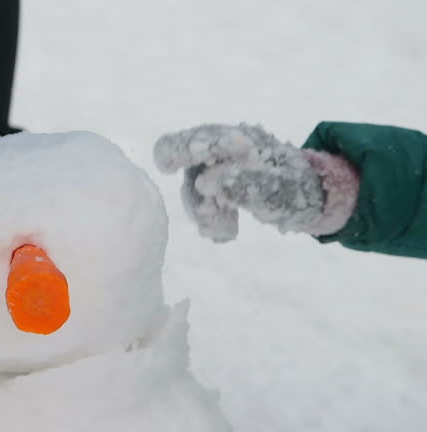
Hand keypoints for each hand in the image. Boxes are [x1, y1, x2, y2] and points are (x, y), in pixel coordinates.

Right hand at [153, 124, 357, 241]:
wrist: (317, 197)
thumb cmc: (299, 188)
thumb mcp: (280, 189)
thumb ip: (246, 183)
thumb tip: (207, 181)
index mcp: (235, 140)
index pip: (190, 140)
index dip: (173, 154)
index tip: (172, 172)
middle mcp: (222, 151)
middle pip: (187, 169)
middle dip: (197, 198)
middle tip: (214, 221)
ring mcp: (220, 169)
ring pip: (195, 190)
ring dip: (206, 214)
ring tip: (226, 233)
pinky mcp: (222, 187)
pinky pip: (205, 203)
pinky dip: (212, 220)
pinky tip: (226, 233)